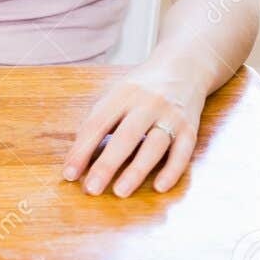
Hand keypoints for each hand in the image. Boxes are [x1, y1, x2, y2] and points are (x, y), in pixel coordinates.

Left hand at [61, 66, 204, 196]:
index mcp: (121, 95)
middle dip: (106, 164)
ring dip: (136, 171)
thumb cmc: (140, 89)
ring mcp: (171, 116)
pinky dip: (172, 171)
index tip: (69, 174)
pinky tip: (159, 187)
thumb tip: (77, 156)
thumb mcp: (117, 94)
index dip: (81, 150)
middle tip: (91, 189)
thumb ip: (100, 120)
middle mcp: (146, 104)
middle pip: (125, 137)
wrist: (184, 67)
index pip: (97, 124)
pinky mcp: (191, 128)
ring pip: (154, 146)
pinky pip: (182, 152)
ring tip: (120, 192)